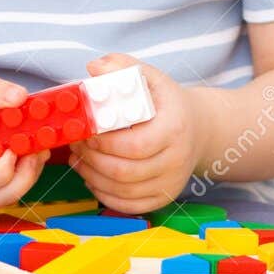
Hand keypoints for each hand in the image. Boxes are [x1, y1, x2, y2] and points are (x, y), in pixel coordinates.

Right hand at [0, 66, 48, 208]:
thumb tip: (19, 97)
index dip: (4, 170)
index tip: (15, 146)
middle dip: (24, 178)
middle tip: (38, 151)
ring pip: (1, 197)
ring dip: (28, 177)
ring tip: (37, 149)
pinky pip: (5, 187)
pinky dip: (24, 172)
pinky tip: (30, 148)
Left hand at [69, 54, 210, 213]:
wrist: (197, 127)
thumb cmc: (166, 102)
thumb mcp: (149, 77)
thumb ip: (121, 67)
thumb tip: (94, 69)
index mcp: (174, 129)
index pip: (135, 145)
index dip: (104, 142)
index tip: (85, 131)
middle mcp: (176, 160)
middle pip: (126, 172)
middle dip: (92, 160)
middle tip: (75, 145)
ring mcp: (171, 182)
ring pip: (124, 191)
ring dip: (93, 177)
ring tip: (79, 160)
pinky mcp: (164, 197)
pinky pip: (130, 205)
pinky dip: (105, 195)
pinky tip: (92, 178)